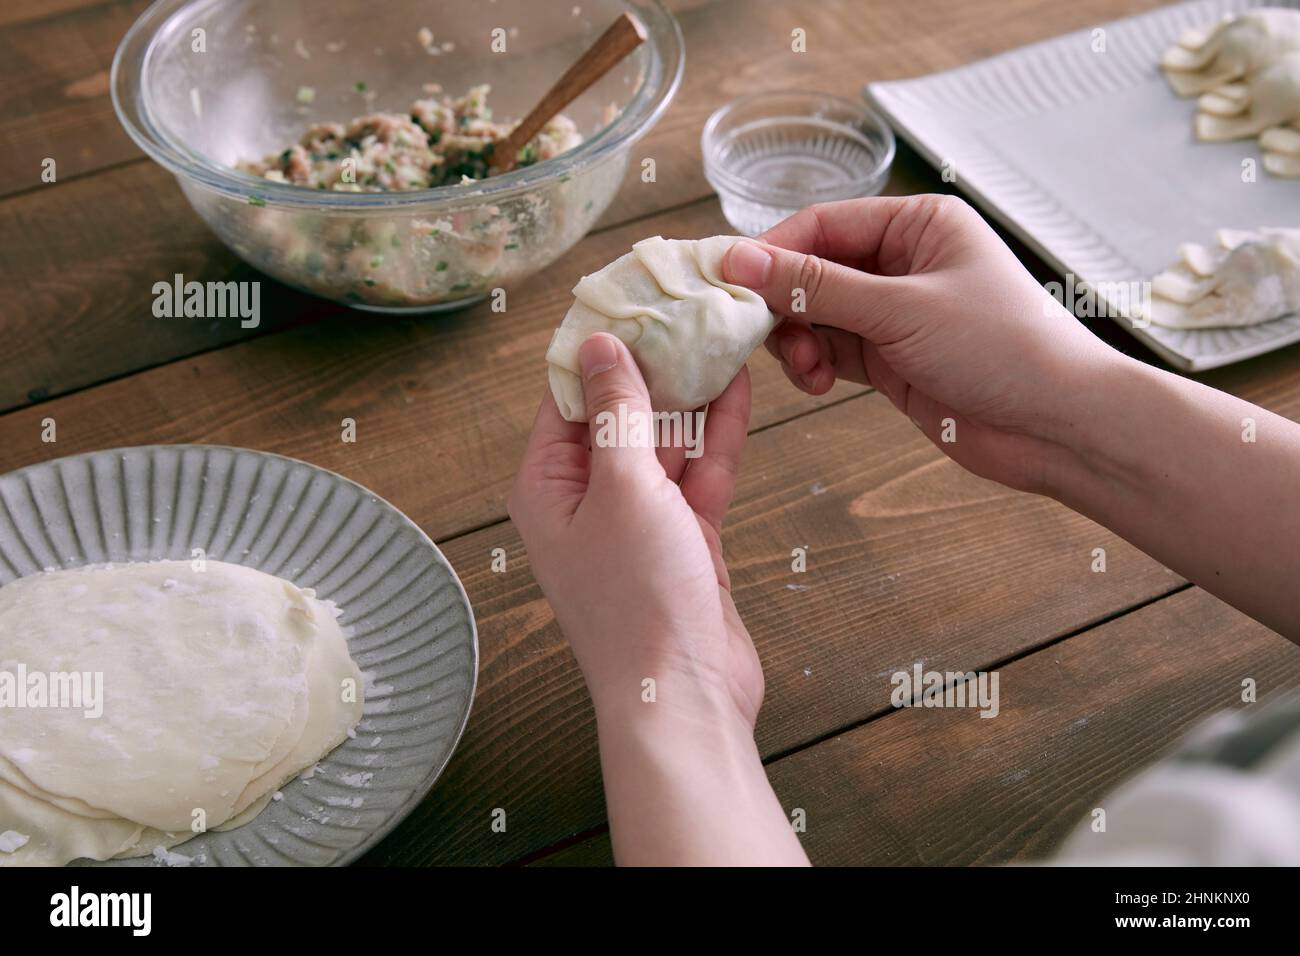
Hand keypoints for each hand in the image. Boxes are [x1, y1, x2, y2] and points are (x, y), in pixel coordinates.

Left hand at [508, 332, 761, 730]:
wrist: (684, 693)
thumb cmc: (638, 598)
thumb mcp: (622, 489)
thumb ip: (617, 412)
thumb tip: (597, 344)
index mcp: (547, 485)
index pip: (566, 395)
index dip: (597, 342)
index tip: (629, 290)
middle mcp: (586, 497)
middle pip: (620, 411)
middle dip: (653, 363)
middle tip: (687, 303)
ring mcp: (638, 518)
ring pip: (666, 438)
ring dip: (693, 393)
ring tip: (720, 330)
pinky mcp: (684, 536)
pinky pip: (699, 472)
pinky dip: (719, 435)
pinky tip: (740, 387)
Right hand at [721, 195, 1119, 493]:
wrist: (1057, 425)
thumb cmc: (1000, 347)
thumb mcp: (900, 309)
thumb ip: (816, 287)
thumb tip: (739, 260)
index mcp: (917, 224)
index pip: (822, 225)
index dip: (772, 253)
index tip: (728, 284)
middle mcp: (904, 261)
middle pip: (812, 270)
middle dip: (783, 305)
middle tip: (760, 338)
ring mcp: (895, 313)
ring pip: (816, 315)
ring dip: (797, 342)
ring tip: (807, 370)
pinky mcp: (891, 359)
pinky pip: (831, 350)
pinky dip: (814, 364)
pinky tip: (818, 383)